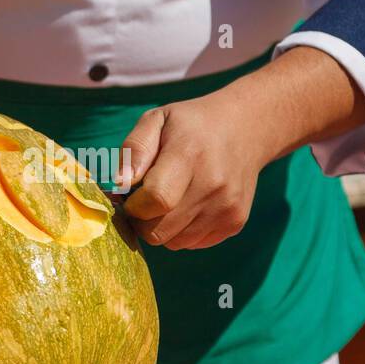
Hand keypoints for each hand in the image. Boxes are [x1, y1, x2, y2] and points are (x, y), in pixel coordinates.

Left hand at [118, 88, 269, 250]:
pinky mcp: (235, 223)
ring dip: (162, 227)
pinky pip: (192, 244)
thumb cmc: (191, 125)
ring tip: (171, 198)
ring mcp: (227, 208)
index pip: (156, 200)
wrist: (245, 129)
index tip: (132, 195)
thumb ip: (134, 150)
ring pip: (174, 242)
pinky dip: (182, 231)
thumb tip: (119, 184)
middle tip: (146, 199)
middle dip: (142, 220)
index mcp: (189, 155)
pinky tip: (188, 205)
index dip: (134, 205)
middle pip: (159, 230)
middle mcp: (213, 185)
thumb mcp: (156, 120)